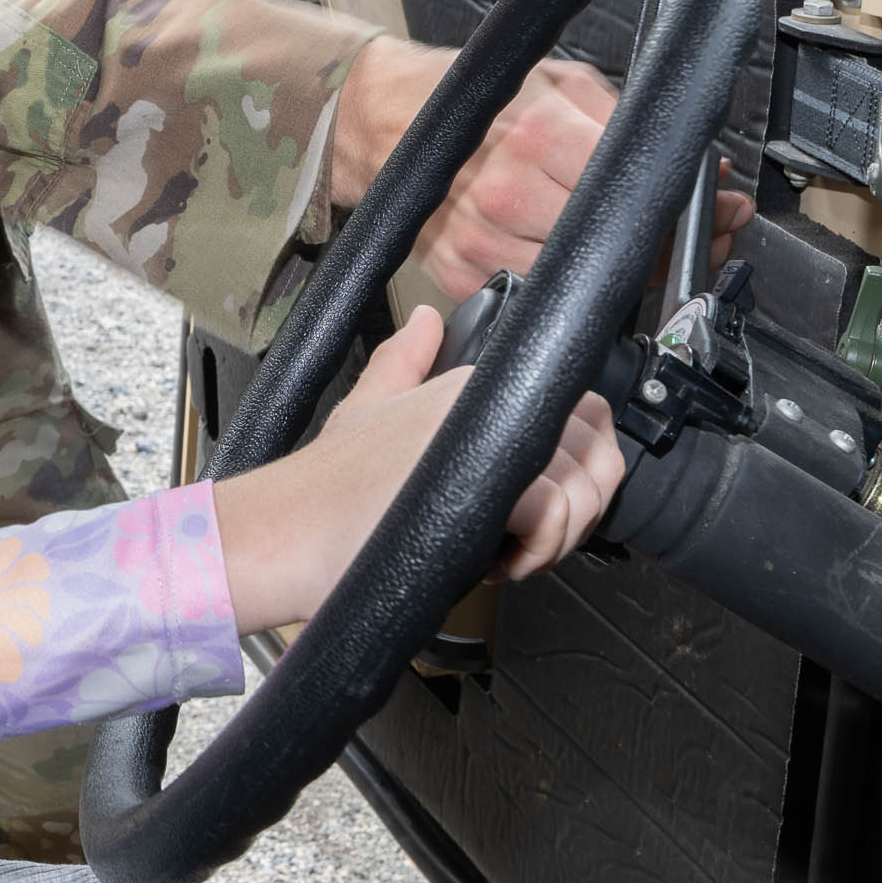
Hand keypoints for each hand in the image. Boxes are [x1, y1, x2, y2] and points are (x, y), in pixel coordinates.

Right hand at [215, 305, 625, 633]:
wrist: (286, 532)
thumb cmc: (321, 491)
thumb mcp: (366, 408)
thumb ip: (404, 362)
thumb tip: (426, 320)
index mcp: (471, 384)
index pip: (580, 408)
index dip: (578, 462)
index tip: (544, 503)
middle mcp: (486, 400)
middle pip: (594, 448)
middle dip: (580, 508)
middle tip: (530, 538)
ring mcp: (486, 437)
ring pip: (581, 485)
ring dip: (557, 539)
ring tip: (506, 552)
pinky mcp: (484, 482)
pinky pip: (552, 515)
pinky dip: (535, 553)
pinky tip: (493, 562)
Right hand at [329, 39, 752, 301]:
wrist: (384, 121)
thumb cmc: (473, 100)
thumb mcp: (558, 83)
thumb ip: (626, 121)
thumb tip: (699, 165)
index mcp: (539, 134)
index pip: (637, 193)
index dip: (685, 211)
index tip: (712, 215)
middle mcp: (509, 191)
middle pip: (616, 247)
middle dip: (662, 246)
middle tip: (686, 239)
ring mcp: (482, 240)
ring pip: (581, 283)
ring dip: (616, 274)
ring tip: (626, 250)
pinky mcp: (461, 274)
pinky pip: (534, 297)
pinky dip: (561, 288)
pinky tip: (568, 261)